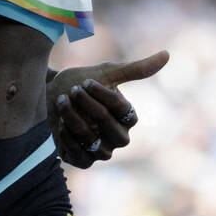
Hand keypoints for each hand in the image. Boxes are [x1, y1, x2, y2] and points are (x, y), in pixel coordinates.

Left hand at [47, 50, 168, 167]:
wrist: (49, 99)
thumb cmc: (79, 85)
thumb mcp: (106, 73)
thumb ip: (136, 69)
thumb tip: (166, 54)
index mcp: (128, 118)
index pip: (122, 108)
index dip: (103, 94)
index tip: (85, 81)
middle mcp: (119, 138)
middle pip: (107, 123)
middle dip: (88, 105)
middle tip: (73, 91)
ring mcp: (102, 152)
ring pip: (92, 139)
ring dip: (73, 118)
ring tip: (62, 101)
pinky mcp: (84, 161)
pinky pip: (80, 154)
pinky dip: (68, 136)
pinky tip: (60, 122)